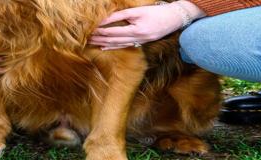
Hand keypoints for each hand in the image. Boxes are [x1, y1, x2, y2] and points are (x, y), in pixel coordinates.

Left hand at [90, 2, 205, 50]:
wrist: (175, 19)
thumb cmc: (158, 12)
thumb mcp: (139, 11)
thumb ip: (123, 14)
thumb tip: (107, 18)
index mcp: (136, 30)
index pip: (113, 30)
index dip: (101, 29)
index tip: (90, 28)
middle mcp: (137, 39)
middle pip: (113, 39)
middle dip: (99, 37)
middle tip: (86, 37)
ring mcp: (139, 42)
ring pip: (117, 44)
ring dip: (103, 43)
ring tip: (91, 42)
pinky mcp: (141, 42)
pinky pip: (124, 46)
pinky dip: (113, 47)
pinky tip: (104, 47)